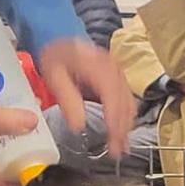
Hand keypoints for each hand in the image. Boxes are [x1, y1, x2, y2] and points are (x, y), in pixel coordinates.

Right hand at [0, 78, 37, 185]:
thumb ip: (3, 121)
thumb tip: (34, 124)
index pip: (3, 185)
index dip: (24, 184)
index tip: (45, 174)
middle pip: (6, 163)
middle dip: (26, 154)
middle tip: (47, 142)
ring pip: (1, 144)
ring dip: (17, 135)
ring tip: (37, 121)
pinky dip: (5, 121)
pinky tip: (16, 106)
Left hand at [39, 37, 135, 156]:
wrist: (59, 33)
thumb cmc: (56, 54)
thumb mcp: (55, 76)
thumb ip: (68, 100)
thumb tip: (79, 126)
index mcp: (99, 68)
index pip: (113, 99)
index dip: (115, 123)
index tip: (113, 143)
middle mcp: (114, 70)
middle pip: (125, 104)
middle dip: (122, 130)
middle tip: (117, 152)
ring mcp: (118, 72)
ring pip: (129, 103)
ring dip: (127, 126)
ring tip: (121, 147)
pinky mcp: (117, 77)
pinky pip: (127, 99)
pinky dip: (126, 117)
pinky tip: (121, 130)